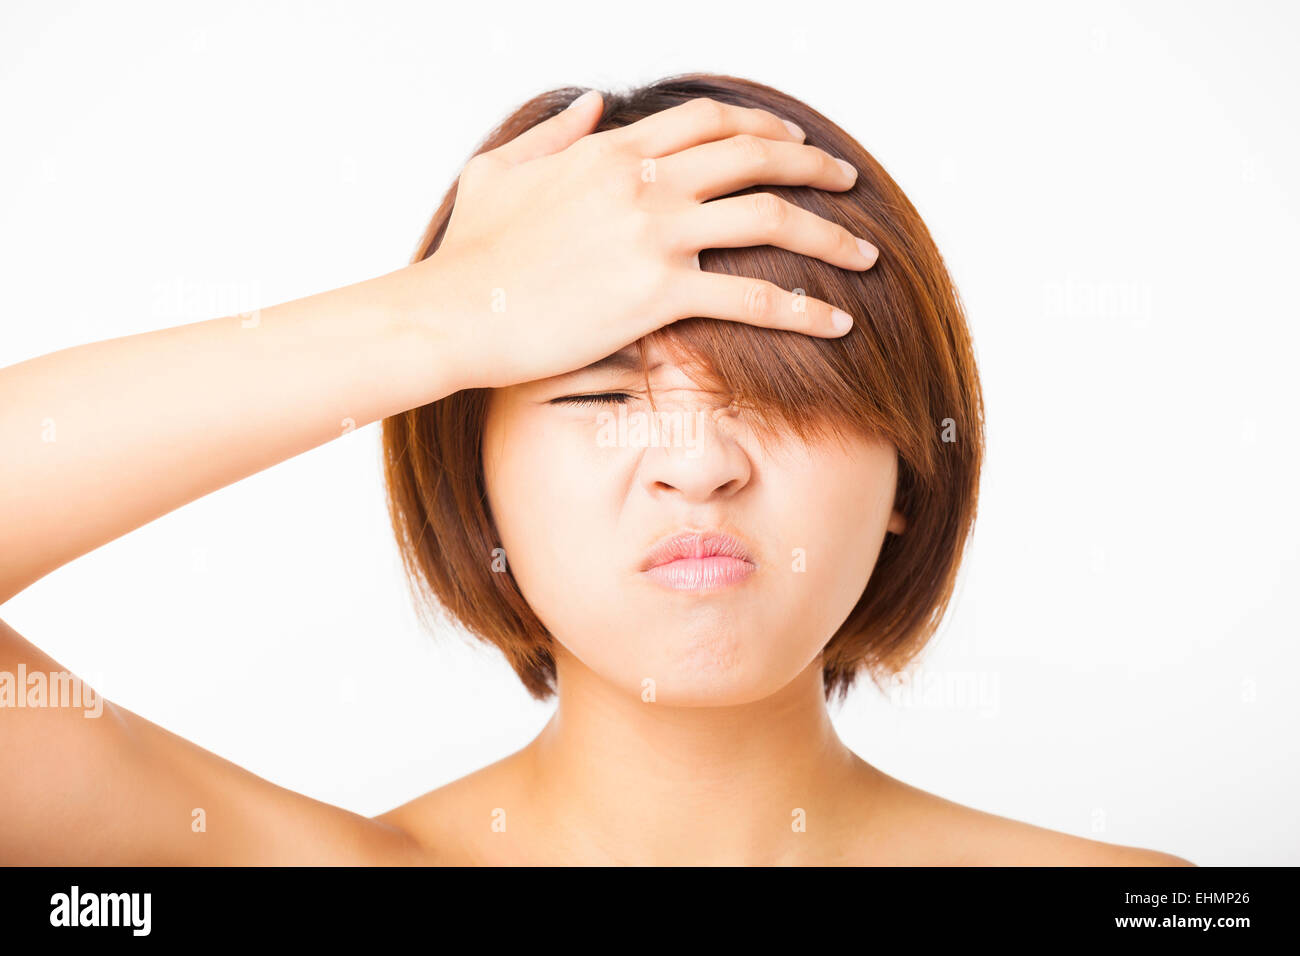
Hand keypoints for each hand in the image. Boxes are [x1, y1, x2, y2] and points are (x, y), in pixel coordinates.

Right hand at [412, 90, 877, 391]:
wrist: (453, 312)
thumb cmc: (470, 252)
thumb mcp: (502, 169)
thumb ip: (556, 132)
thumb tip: (596, 103)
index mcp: (611, 149)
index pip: (708, 121)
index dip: (760, 125)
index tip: (790, 137)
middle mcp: (644, 181)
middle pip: (753, 155)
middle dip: (812, 163)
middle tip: (847, 179)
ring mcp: (656, 234)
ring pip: (769, 218)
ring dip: (829, 235)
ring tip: (865, 254)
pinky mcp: (659, 294)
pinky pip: (752, 298)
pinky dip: (803, 308)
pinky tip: (837, 321)